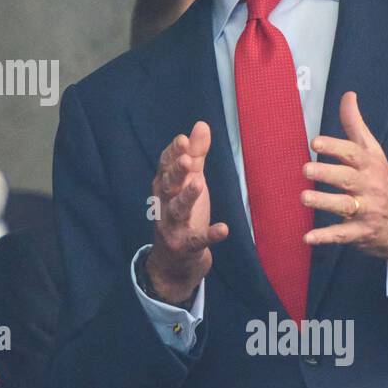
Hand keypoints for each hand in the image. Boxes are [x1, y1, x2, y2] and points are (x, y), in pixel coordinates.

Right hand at [145, 121, 228, 304]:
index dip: (173, 154)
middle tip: (189, 160)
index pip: (165, 167)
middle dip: (176, 172)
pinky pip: (197, 240)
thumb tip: (201, 124)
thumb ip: (196, 154)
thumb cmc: (184, 215)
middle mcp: (164, 205)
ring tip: (199, 184)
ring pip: (177, 210)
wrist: (175, 262)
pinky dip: (209, 235)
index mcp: (164, 187)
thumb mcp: (190, 182)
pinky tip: (223, 229)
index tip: (183, 140)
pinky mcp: (185, 246)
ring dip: (187, 198)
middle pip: (168, 186)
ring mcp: (172, 227)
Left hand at [302, 91, 387, 266]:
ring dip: (324, 202)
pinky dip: (326, 237)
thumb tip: (348, 95)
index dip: (334, 147)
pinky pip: (343, 234)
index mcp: (370, 164)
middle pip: (347, 178)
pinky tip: (308, 237)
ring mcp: (367, 210)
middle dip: (327, 174)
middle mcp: (369, 186)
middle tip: (306, 170)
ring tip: (304, 198)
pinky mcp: (362, 232)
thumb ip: (355, 125)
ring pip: (344, 205)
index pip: (352, 153)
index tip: (315, 142)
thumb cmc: (382, 181)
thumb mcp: (373, 152)